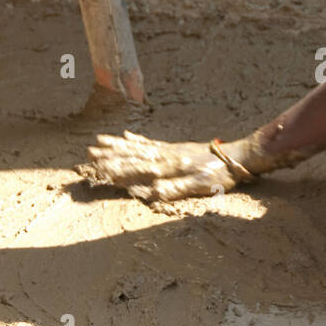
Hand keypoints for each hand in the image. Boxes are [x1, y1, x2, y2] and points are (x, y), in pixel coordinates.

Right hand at [84, 131, 253, 201]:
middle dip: (110, 155)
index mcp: (169, 167)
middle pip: (133, 155)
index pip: (137, 168)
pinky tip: (125, 134)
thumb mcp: (200, 187)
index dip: (117, 170)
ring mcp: (169, 150)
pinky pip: (151, 142)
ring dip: (118, 145)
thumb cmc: (220, 177)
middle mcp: (165, 156)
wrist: (237, 158)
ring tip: (98, 141)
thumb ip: (174, 189)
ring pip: (138, 146)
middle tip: (87, 152)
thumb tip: (149, 192)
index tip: (97, 169)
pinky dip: (136, 139)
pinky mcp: (175, 148)